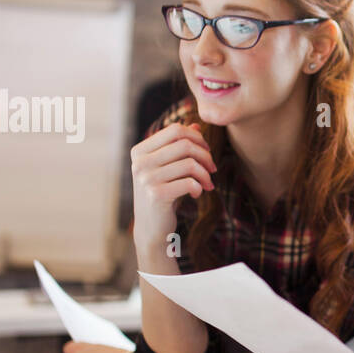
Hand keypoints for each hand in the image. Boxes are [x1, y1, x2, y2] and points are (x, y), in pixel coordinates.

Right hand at [130, 122, 216, 253]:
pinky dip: (199, 187)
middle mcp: (140, 162)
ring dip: (205, 175)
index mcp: (140, 151)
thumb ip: (178, 147)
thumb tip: (195, 125)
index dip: (197, 138)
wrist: (152, 227)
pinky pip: (189, 182)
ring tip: (208, 184)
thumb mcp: (169, 168)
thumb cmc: (164, 194)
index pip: (175, 130)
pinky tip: (197, 193)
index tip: (207, 152)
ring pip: (190, 164)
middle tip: (213, 170)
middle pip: (185, 145)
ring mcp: (146, 178)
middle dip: (206, 156)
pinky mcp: (156, 195)